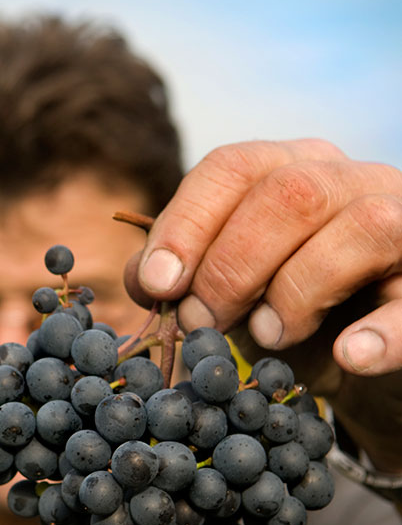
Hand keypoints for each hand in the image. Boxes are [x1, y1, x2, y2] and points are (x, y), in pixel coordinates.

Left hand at [126, 139, 401, 471]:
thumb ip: (185, 275)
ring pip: (360, 229)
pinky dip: (385, 331)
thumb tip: (145, 275)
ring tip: (269, 337)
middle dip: (231, 267)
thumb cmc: (290, 312)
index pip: (232, 167)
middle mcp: (351, 183)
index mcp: (290, 171)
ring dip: (297, 292)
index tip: (159, 285)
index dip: (186, 224)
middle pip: (289, 194)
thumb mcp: (231, 291)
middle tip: (205, 323)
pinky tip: (352, 356)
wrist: (368, 351)